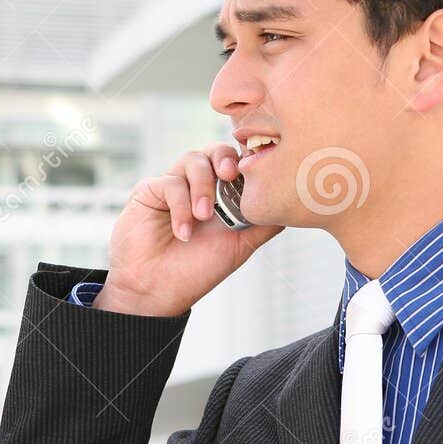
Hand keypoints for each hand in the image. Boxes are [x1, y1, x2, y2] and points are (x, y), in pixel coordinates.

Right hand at [95, 143, 283, 314]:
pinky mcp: (150, 190)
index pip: (238, 163)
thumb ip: (264, 223)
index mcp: (221, 195)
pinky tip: (183, 232)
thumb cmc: (197, 271)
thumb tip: (292, 204)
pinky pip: (170, 182)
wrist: (158, 292)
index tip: (257, 169)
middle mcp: (198, 185)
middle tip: (230, 175)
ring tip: (204, 216)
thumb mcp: (240, 246)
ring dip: (202, 186)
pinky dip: (180, 205)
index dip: (247, 160)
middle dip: (225, 158)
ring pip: (193, 160)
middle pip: (216, 151)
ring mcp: (174, 185)